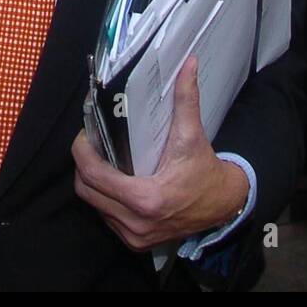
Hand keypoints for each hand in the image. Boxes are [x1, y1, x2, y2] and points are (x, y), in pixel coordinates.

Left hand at [72, 56, 248, 250]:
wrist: (224, 204)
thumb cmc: (205, 171)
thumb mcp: (192, 136)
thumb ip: (186, 99)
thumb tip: (187, 65)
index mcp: (146, 198)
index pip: (94, 175)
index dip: (82, 153)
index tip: (84, 136)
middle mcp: (136, 222)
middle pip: (86, 191)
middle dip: (83, 166)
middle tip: (91, 145)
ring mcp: (134, 235)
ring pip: (94, 205)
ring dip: (93, 183)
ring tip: (101, 160)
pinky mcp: (135, 241)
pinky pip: (106, 217)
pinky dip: (105, 200)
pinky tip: (114, 181)